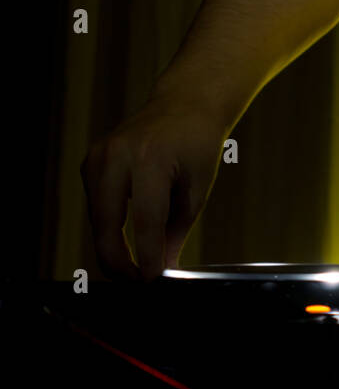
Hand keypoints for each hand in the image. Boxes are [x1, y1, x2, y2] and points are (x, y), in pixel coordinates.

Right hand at [80, 91, 227, 281]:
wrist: (184, 104)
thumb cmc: (197, 145)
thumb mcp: (196, 190)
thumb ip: (176, 233)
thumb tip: (163, 272)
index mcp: (151, 158)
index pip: (144, 221)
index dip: (146, 257)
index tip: (151, 283)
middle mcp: (118, 155)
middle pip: (107, 224)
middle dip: (118, 262)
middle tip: (136, 284)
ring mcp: (99, 156)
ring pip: (97, 219)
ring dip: (112, 247)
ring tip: (135, 266)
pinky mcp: (90, 161)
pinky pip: (95, 205)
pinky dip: (108, 225)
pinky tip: (125, 236)